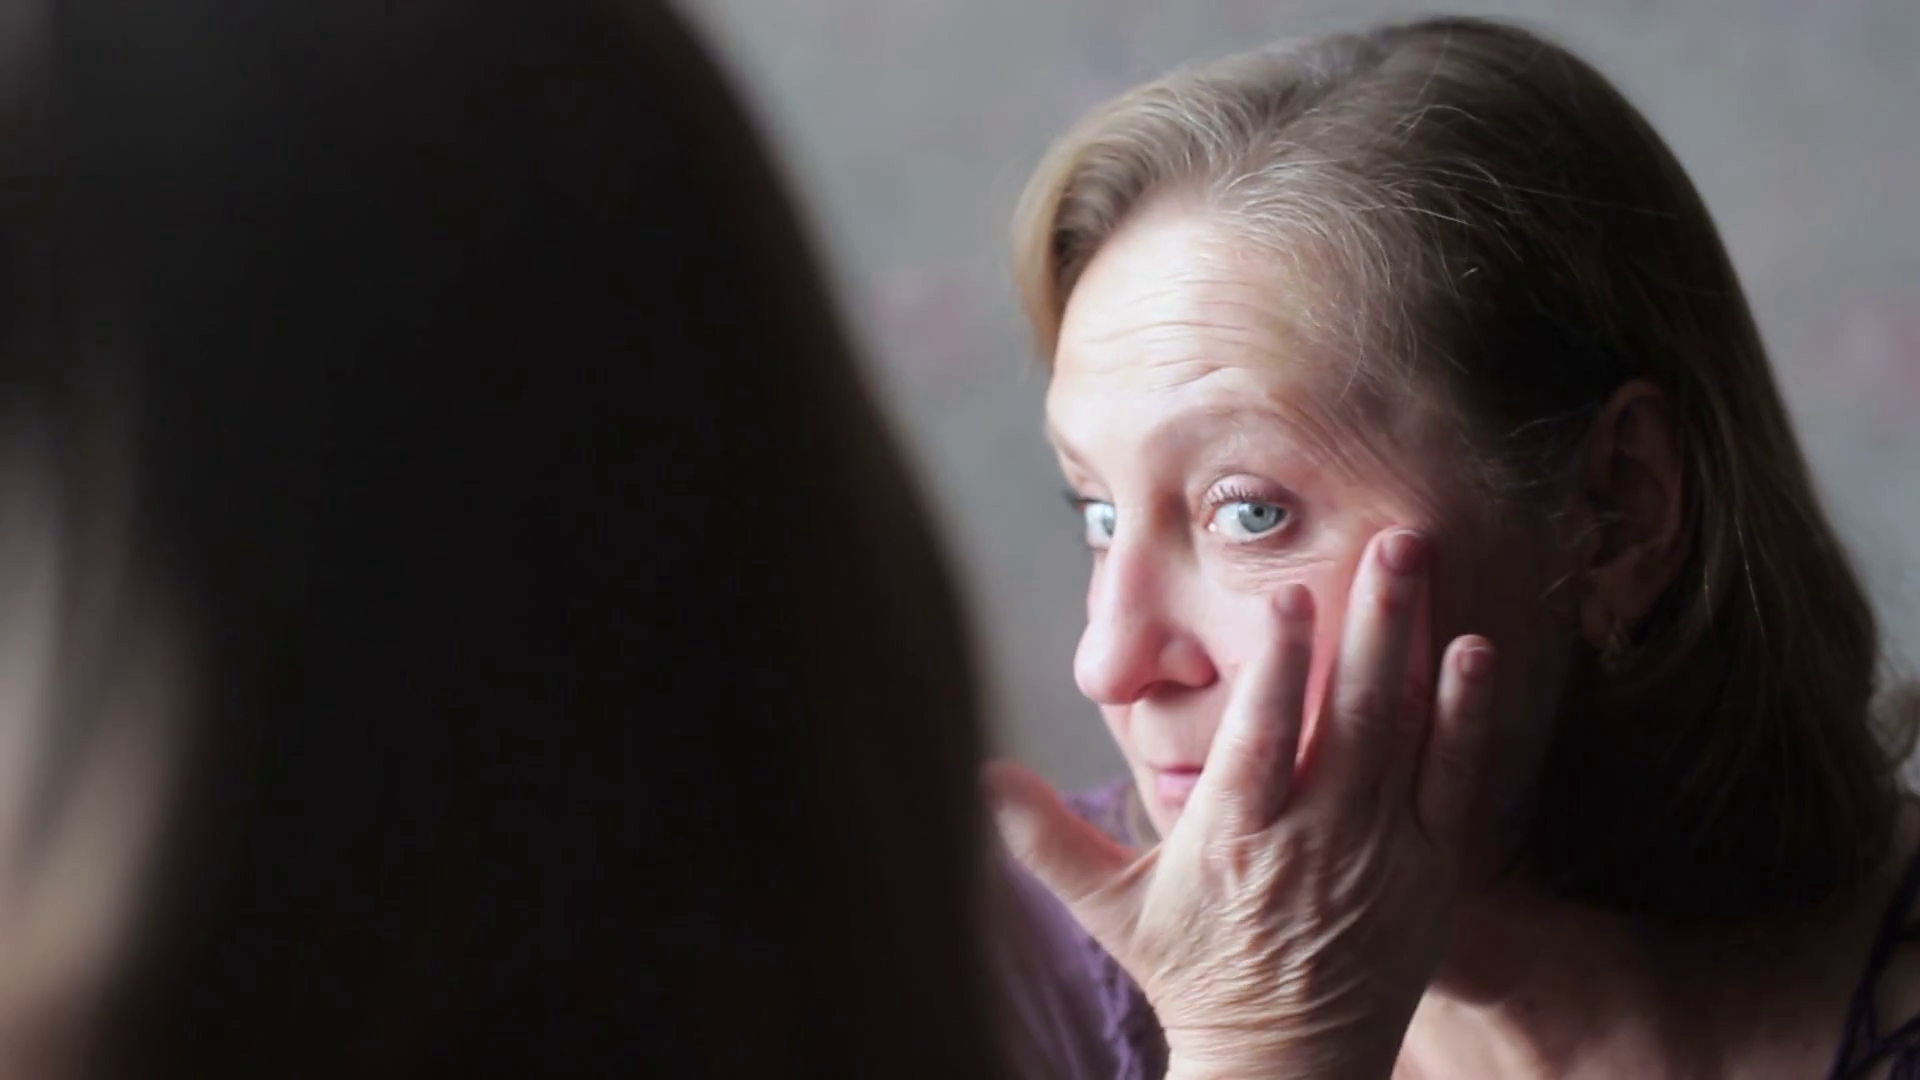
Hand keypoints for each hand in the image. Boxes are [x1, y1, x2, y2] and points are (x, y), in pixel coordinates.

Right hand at [987, 529, 1497, 1079]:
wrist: (1283, 1065)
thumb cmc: (1194, 974)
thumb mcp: (1111, 908)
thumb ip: (1045, 838)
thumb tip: (978, 775)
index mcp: (1232, 841)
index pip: (1257, 739)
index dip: (1274, 666)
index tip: (1285, 597)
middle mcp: (1314, 844)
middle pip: (1346, 719)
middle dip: (1369, 622)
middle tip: (1390, 537)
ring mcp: (1381, 857)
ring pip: (1405, 735)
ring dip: (1417, 643)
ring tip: (1420, 558)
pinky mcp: (1432, 873)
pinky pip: (1457, 785)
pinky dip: (1466, 719)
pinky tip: (1476, 652)